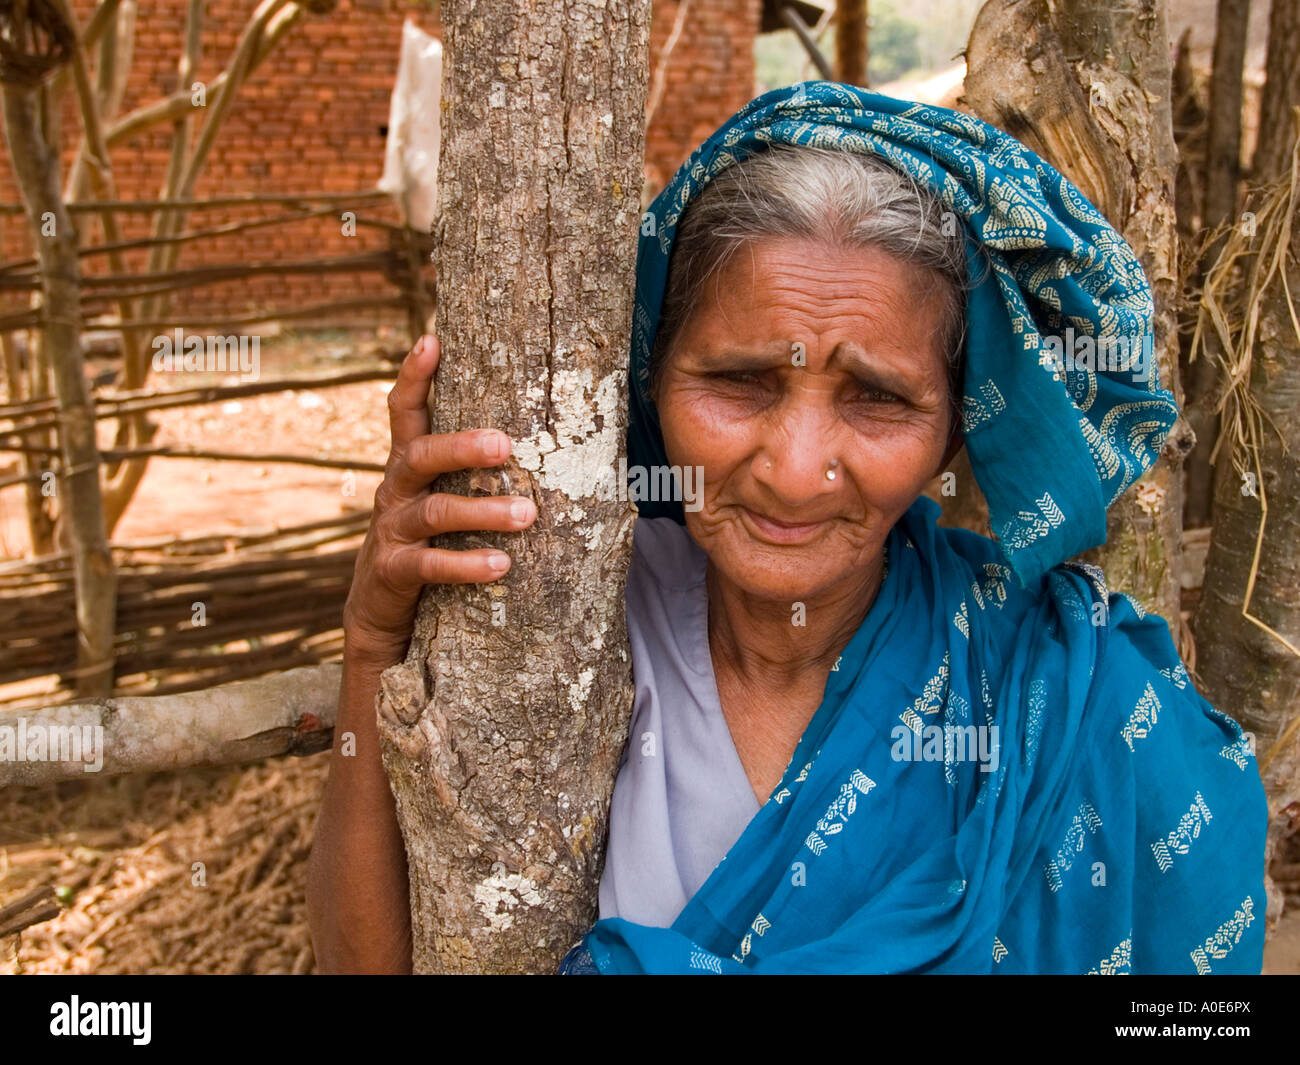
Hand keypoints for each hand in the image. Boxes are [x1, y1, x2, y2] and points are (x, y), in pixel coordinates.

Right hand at [342, 334, 536, 664]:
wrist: (381, 613)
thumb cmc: (426, 544)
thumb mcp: (439, 500)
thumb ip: (464, 471)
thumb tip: (529, 435)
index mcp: (408, 467)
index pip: (404, 412)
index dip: (413, 377)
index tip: (431, 339)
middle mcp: (395, 491)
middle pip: (421, 456)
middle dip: (462, 446)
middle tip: (506, 444)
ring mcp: (391, 531)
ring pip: (435, 512)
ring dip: (483, 511)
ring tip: (527, 513)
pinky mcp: (394, 572)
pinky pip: (431, 565)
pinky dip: (467, 564)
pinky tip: (501, 565)